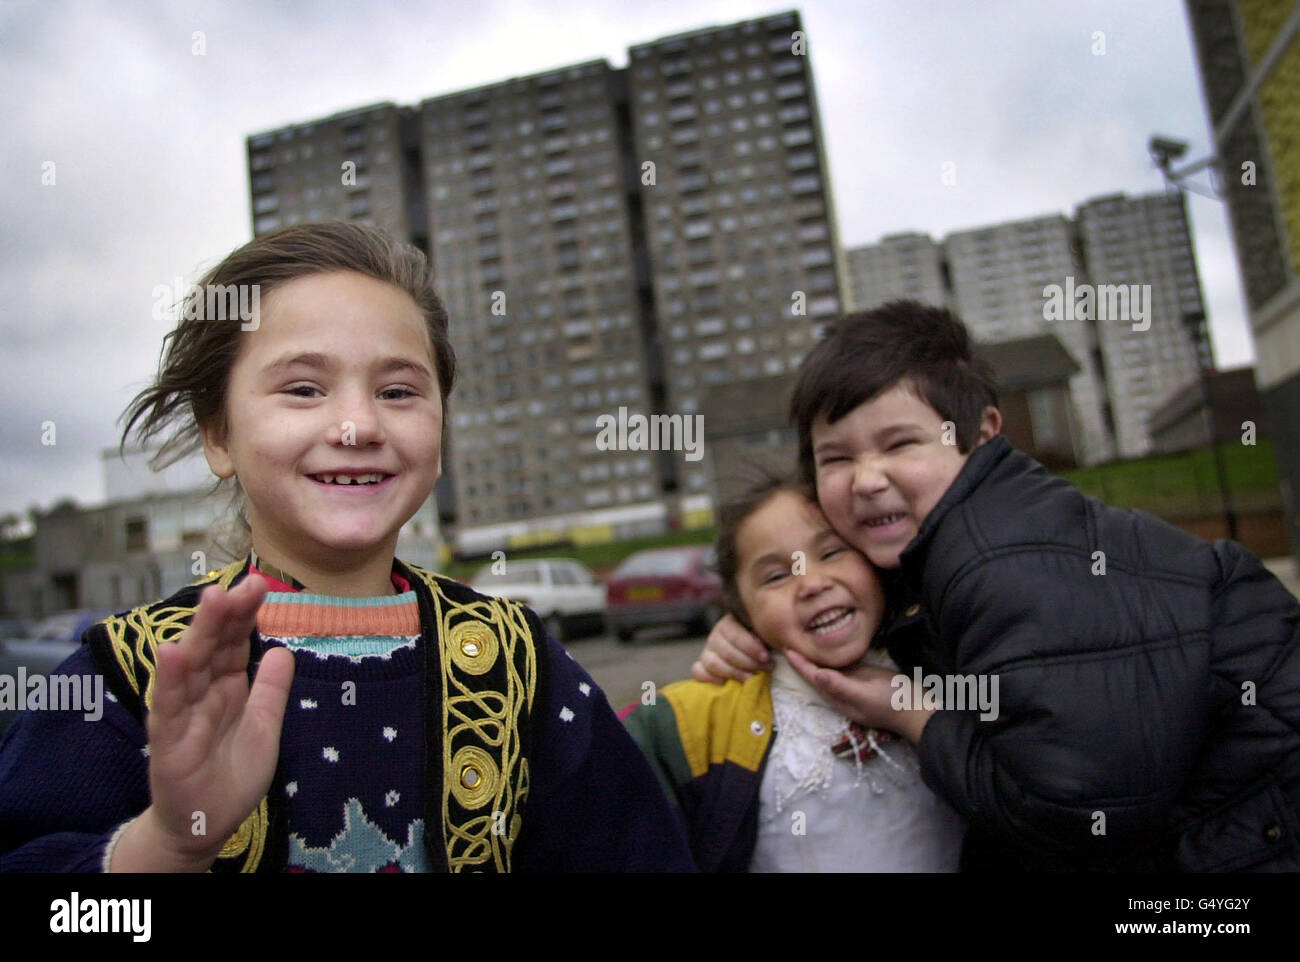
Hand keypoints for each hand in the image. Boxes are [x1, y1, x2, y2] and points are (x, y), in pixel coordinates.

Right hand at [111, 576, 293, 870]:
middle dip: (227, 613)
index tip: (259, 584)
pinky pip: (167, 707)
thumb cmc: (231, 773)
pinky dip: (169, 680)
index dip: (245, 615)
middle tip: (244, 583)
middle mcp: (201, 693)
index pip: (234, 642)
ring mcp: (181, 714)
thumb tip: (284, 648)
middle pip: (212, 646)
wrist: (206, 824)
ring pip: (190, 666)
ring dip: (200, 632)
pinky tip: (171, 652)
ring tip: (213, 599)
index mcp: (225, 686)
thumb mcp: (263, 726)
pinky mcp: (167, 741)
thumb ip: (271, 689)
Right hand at [691, 612, 771, 683]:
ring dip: (734, 673)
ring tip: (751, 679)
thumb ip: (769, 638)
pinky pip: (698, 671)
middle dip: (748, 663)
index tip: (767, 657)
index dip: (751, 647)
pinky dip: (710, 678)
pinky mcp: (701, 666)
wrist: (750, 655)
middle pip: (726, 652)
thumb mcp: (765, 635)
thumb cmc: (762, 643)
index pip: (735, 634)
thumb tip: (784, 645)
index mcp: (729, 623)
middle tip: (766, 670)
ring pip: (713, 663)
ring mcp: (707, 651)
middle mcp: (715, 636)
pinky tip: (725, 683)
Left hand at [784, 648, 933, 743]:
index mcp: (837, 696)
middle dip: (801, 659)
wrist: (916, 707)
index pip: (813, 678)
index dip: (800, 664)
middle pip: (815, 673)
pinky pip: (840, 665)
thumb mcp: (865, 694)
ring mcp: (850, 683)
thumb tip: (817, 674)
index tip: (787, 648)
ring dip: (814, 656)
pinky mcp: (861, 676)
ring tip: (801, 639)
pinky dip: (830, 655)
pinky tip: (826, 645)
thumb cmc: (891, 702)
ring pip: (826, 668)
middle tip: (787, 638)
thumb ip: (841, 686)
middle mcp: (840, 690)